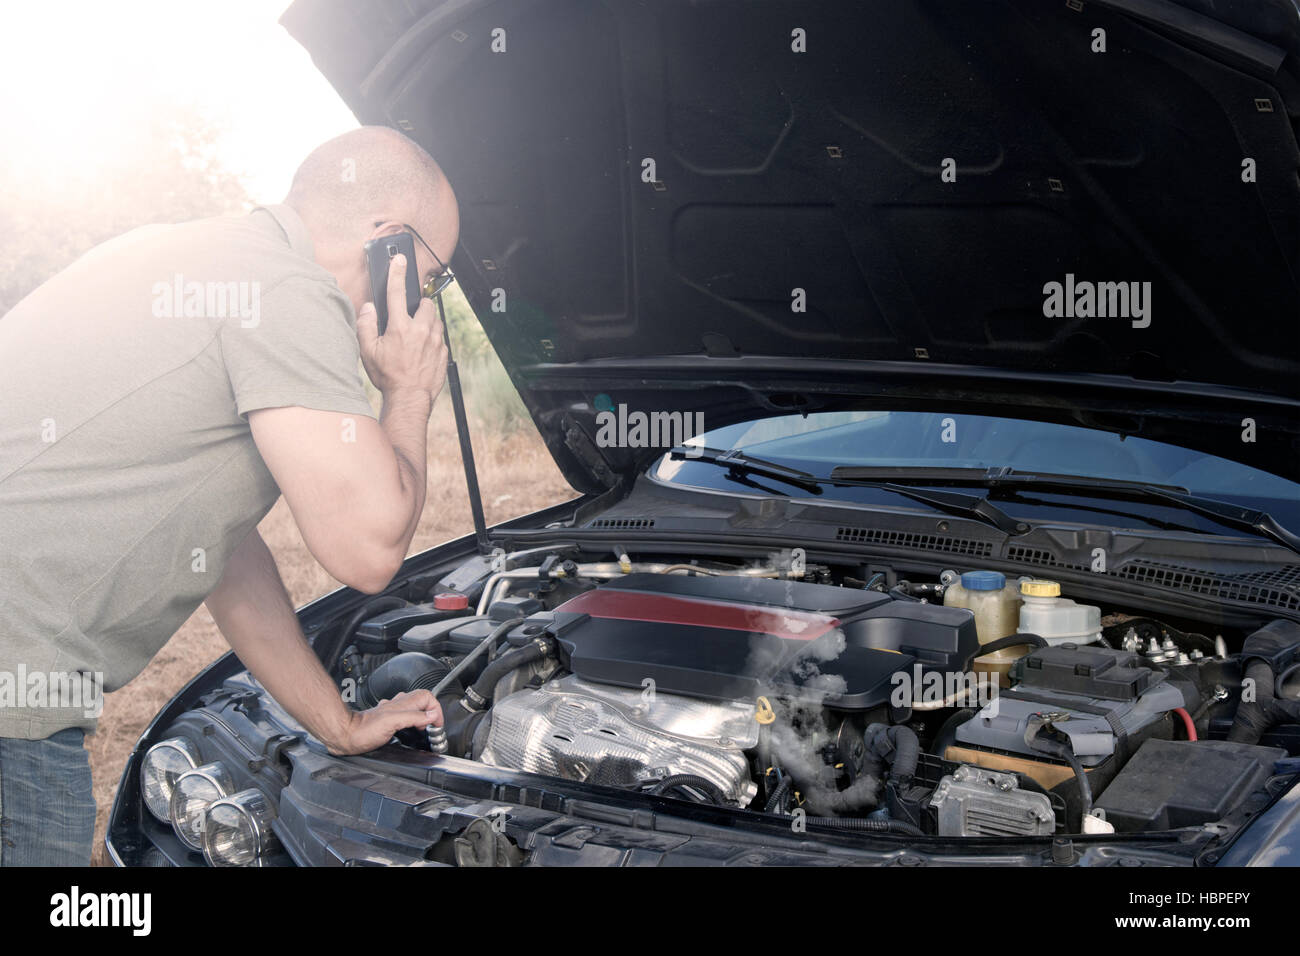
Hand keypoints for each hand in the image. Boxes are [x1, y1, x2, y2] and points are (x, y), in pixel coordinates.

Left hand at [326, 689, 443, 755]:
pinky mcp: (385, 721)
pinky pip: (403, 717)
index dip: (436, 709)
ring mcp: (391, 712)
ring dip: (422, 717)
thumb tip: (432, 715)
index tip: (437, 724)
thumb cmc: (363, 731)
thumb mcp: (393, 723)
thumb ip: (413, 717)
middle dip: (432, 712)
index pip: (427, 697)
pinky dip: (411, 723)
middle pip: (422, 701)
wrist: (345, 736)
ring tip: (423, 730)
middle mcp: (397, 706)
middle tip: (433, 727)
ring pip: (413, 708)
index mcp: (402, 704)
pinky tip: (408, 731)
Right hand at [357, 253, 448, 397]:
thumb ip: (365, 326)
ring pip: (435, 320)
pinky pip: (440, 338)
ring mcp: (435, 341)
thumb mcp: (368, 352)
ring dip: (427, 323)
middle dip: (418, 306)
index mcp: (400, 327)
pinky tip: (422, 352)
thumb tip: (368, 308)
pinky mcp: (444, 352)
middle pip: (425, 304)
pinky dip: (432, 339)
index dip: (397, 272)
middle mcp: (420, 330)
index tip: (400, 259)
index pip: (397, 292)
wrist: (410, 398)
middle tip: (409, 319)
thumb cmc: (387, 376)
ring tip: (415, 337)